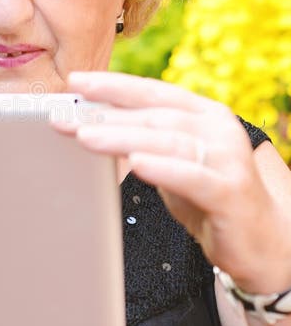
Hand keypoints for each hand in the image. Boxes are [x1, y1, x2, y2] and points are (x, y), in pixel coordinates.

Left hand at [65, 71, 290, 291]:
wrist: (259, 243)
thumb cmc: (209, 198)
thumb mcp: (172, 162)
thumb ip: (143, 141)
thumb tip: (89, 125)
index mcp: (204, 114)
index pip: (153, 91)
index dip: (113, 85)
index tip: (75, 82)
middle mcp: (218, 129)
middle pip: (154, 114)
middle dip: (105, 114)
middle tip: (65, 117)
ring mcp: (227, 158)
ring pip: (167, 140)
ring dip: (122, 136)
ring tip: (86, 136)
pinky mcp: (231, 191)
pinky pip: (191, 176)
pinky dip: (162, 167)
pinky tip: (135, 163)